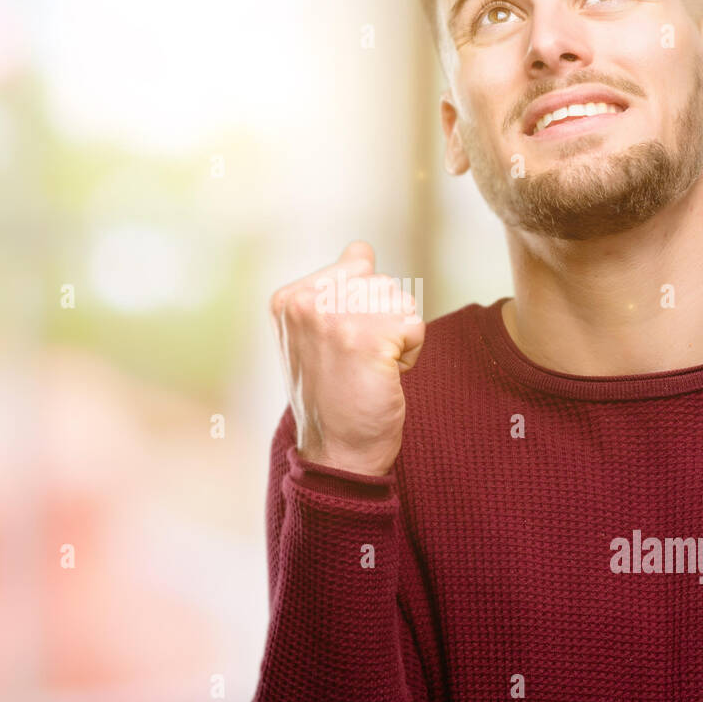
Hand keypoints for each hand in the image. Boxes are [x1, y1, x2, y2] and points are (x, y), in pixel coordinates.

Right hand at [269, 241, 424, 475]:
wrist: (336, 454)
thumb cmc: (333, 397)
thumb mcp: (316, 336)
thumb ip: (335, 291)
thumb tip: (361, 248)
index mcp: (288, 298)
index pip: (356, 263)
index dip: (364, 307)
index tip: (340, 346)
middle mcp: (305, 301)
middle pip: (381, 281)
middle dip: (382, 320)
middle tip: (356, 362)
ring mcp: (334, 316)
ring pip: (399, 300)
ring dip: (396, 337)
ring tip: (368, 370)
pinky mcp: (366, 336)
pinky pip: (414, 325)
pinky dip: (410, 354)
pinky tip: (382, 378)